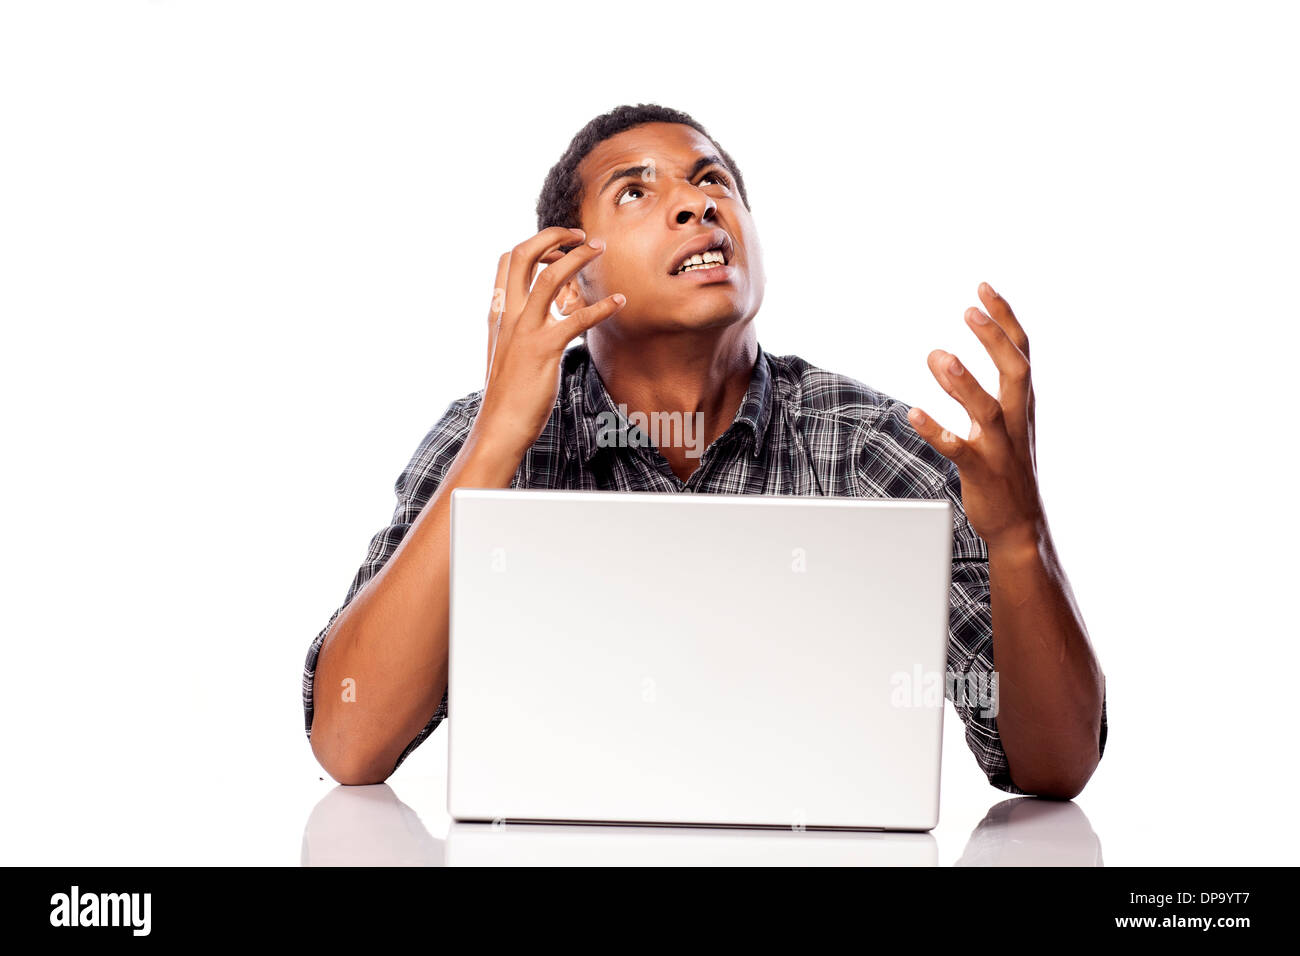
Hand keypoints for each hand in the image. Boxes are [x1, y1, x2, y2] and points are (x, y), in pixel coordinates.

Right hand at [475, 226, 625, 460]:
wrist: (500, 426)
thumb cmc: (509, 392)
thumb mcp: (508, 351)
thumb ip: (522, 327)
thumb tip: (545, 312)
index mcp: (498, 312)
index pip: (508, 260)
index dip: (535, 244)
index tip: (560, 245)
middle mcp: (508, 314)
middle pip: (523, 254)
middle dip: (554, 236)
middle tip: (583, 235)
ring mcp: (525, 330)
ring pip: (550, 277)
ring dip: (578, 257)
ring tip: (601, 249)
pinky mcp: (545, 350)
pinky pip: (577, 319)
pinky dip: (602, 306)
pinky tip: (619, 303)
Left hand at [906, 283, 1044, 549]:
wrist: (1020, 526)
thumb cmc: (1007, 470)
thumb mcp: (1006, 424)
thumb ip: (983, 390)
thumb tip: (947, 355)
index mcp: (1022, 405)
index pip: (1021, 352)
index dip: (1005, 319)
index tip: (983, 288)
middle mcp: (1016, 421)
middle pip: (1014, 371)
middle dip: (994, 339)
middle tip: (968, 309)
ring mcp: (1000, 447)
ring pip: (987, 410)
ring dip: (964, 383)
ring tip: (939, 356)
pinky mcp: (981, 472)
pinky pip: (958, 449)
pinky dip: (937, 431)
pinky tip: (913, 413)